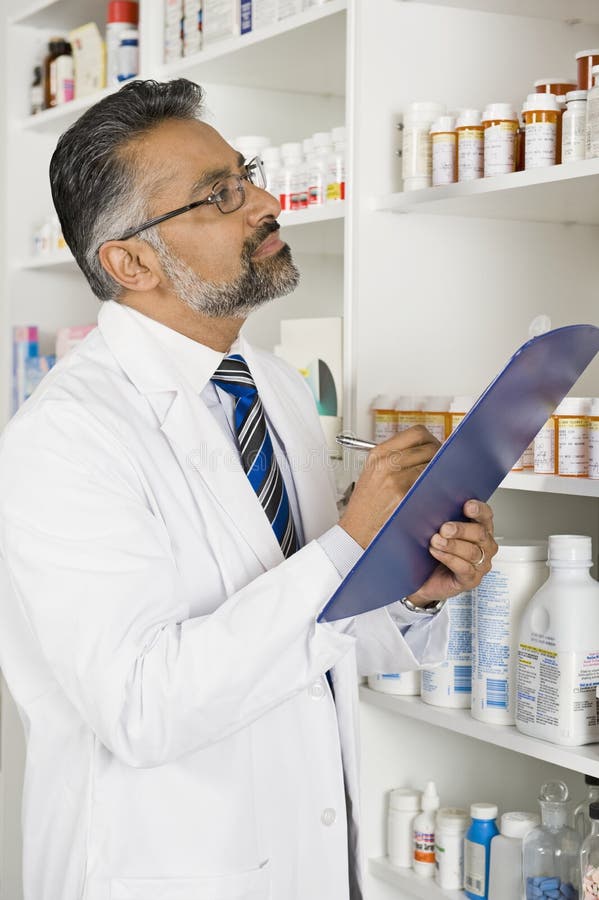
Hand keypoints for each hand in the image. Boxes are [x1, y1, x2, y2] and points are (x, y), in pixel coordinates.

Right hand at [339, 426, 440, 548]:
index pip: (417, 433)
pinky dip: (435, 488)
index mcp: (379, 454)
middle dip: (440, 456)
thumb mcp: (373, 473)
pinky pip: (430, 485)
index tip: (435, 448)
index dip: (431, 440)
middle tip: (440, 466)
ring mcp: (395, 479)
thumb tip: (426, 449)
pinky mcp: (403, 496)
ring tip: (436, 481)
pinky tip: (432, 494)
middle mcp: (386, 463)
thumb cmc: (366, 506)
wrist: (356, 531)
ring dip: (439, 473)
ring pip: (432, 465)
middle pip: (429, 447)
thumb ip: (396, 458)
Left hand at [407, 500, 497, 607]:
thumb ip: (434, 513)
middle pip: (480, 533)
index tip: (467, 506)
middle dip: (461, 529)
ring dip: (452, 545)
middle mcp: (484, 546)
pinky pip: (465, 568)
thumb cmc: (429, 551)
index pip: (485, 515)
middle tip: (444, 529)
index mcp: (479, 528)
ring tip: (435, 541)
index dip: (479, 509)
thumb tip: (420, 499)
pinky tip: (436, 553)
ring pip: (472, 552)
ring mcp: (480, 564)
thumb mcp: (432, 528)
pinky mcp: (471, 580)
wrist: (421, 578)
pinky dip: (449, 559)